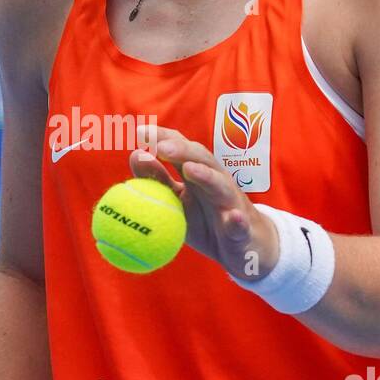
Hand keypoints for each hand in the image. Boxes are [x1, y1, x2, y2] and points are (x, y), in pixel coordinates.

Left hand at [131, 123, 279, 282]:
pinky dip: (237, 221)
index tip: (140, 131)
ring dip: (206, 176)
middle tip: (161, 146)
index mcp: (198, 173)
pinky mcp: (241, 229)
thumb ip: (157, 180)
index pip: (182, 148)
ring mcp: (231, 204)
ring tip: (190, 170)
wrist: (243, 248)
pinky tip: (233, 218)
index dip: (164, 137)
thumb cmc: (206, 220)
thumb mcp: (177, 201)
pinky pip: (239, 224)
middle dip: (182, 150)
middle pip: (202, 160)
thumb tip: (136, 154)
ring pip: (221, 186)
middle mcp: (216, 182)